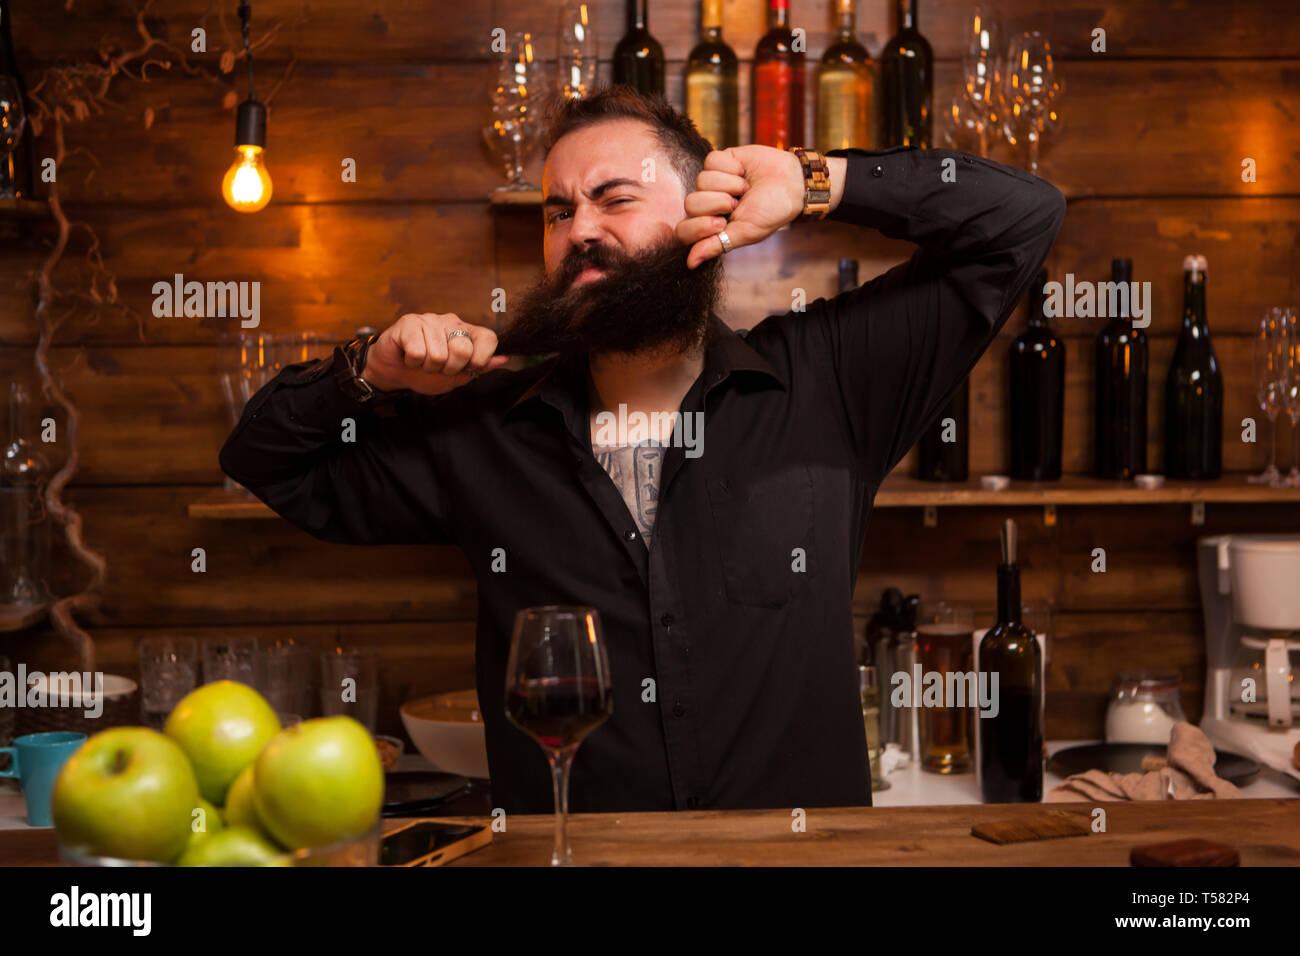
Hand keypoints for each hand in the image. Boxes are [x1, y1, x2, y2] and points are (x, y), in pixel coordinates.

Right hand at [361, 313, 509, 395]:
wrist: (395, 372)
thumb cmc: (426, 373)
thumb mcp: (457, 376)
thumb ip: (479, 367)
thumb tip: (505, 357)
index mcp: (467, 332)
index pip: (489, 338)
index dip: (480, 360)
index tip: (467, 368)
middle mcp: (451, 321)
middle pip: (463, 350)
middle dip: (449, 369)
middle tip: (438, 367)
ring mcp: (430, 319)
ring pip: (438, 354)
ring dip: (428, 366)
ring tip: (422, 361)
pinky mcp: (409, 322)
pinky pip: (418, 352)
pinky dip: (412, 362)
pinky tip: (409, 357)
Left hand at [676, 146, 805, 268]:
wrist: (792, 183)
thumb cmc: (771, 212)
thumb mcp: (745, 233)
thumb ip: (715, 245)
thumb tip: (690, 264)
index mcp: (710, 226)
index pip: (684, 230)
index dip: (699, 227)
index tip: (721, 224)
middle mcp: (707, 204)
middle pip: (690, 204)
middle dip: (717, 203)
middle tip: (738, 203)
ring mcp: (712, 182)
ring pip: (701, 180)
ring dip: (730, 184)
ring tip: (745, 188)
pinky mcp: (720, 161)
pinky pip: (711, 161)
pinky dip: (731, 167)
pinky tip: (743, 171)